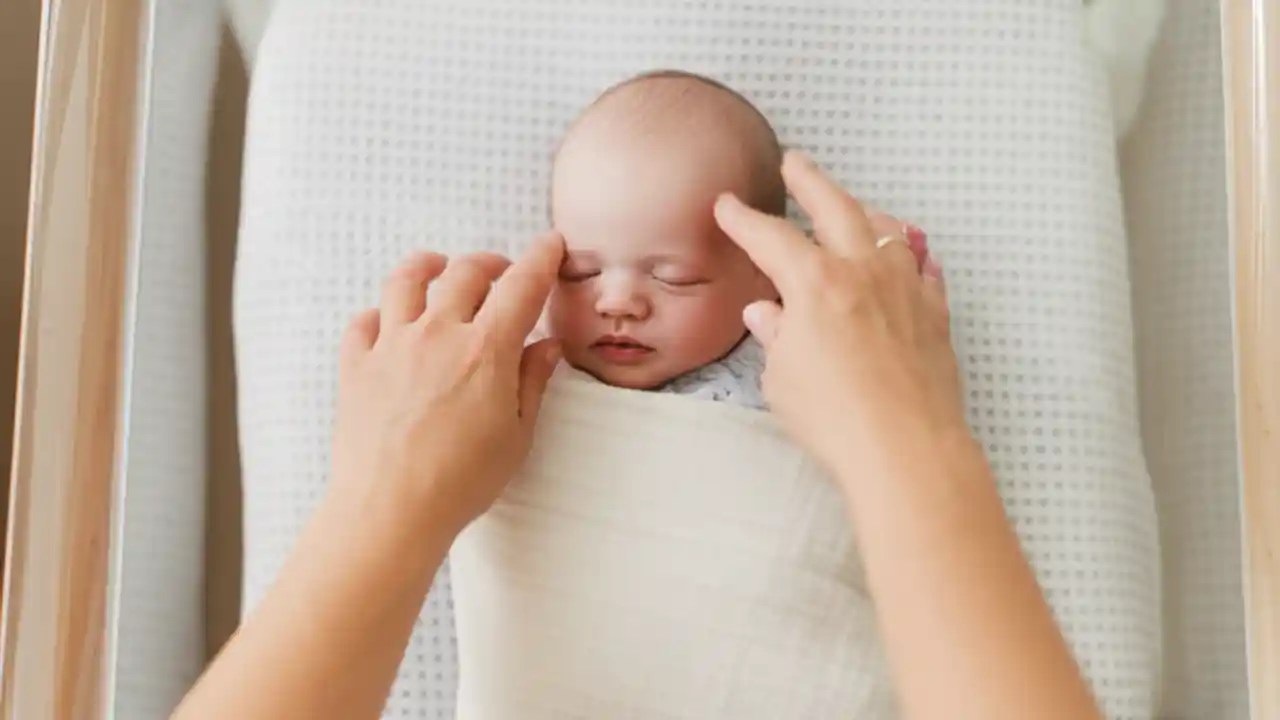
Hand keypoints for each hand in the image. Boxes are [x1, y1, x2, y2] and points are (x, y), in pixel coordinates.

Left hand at [329, 234, 564, 532]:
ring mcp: (392, 346)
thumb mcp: (515, 437)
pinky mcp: (357, 366)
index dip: (540, 259)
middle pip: (465, 273)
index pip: (521, 286)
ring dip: (427, 266)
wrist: (389, 510)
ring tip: (437, 266)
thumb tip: (545, 347)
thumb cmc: (460, 482)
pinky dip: (379, 314)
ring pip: (406, 281)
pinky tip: (388, 321)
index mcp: (486, 351)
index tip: (551, 245)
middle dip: (489, 263)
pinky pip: (363, 322)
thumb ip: (532, 383)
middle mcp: (438, 335)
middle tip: (500, 271)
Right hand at [713, 151, 965, 475]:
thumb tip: (768, 314)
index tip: (727, 205)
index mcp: (815, 282)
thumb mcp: (782, 378)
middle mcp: (863, 272)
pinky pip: (924, 268)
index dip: (743, 218)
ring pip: (886, 230)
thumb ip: (775, 336)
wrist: (906, 448)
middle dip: (810, 181)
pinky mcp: (934, 314)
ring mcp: (905, 289)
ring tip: (852, 206)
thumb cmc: (836, 418)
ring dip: (863, 212)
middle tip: (795, 163)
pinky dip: (910, 255)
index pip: (770, 237)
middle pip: (835, 207)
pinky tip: (908, 255)